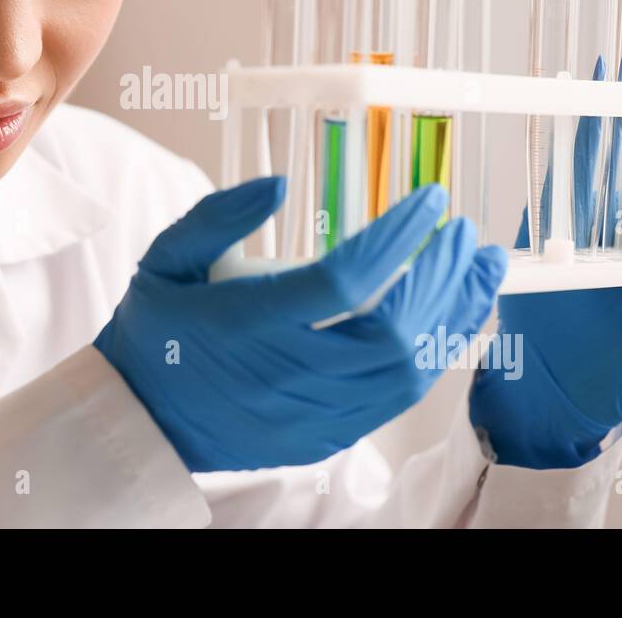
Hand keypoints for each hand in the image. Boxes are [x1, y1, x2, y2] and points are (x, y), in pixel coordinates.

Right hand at [95, 179, 507, 472]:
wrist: (141, 418)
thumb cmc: (156, 328)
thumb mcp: (164, 258)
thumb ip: (217, 215)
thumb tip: (280, 184)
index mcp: (245, 325)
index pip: (343, 281)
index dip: (398, 238)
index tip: (431, 200)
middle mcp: (285, 376)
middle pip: (391, 330)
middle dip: (440, 274)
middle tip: (462, 231)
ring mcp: (310, 415)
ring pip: (408, 370)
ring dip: (455, 313)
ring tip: (479, 266)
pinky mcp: (326, 438)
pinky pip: (399, 399)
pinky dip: (438, 352)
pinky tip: (455, 314)